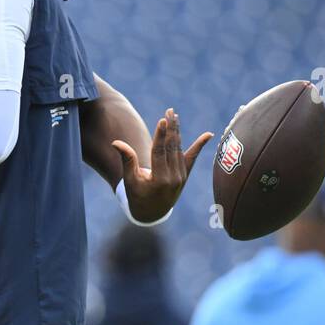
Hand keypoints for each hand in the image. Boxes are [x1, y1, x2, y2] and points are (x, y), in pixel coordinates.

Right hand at [112, 109, 211, 223]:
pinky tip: (209, 134)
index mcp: (159, 180)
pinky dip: (199, 145)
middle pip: (171, 147)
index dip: (160, 136)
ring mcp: (181, 177)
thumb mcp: (130, 181)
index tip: (163, 120)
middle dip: (170, 128)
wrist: (152, 213)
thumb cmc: (137, 196)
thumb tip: (116, 142)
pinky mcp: (185, 175)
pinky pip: (192, 158)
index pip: (160, 153)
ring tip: (174, 115)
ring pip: (179, 149)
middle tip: (169, 111)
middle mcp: (174, 178)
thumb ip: (127, 161)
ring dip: (176, 131)